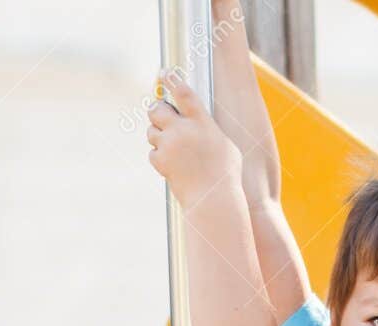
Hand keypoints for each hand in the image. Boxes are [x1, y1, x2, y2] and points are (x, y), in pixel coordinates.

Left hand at [146, 66, 242, 208]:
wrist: (213, 200)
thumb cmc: (225, 176)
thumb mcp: (226, 146)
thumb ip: (209, 130)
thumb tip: (202, 123)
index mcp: (201, 121)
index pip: (182, 91)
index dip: (171, 79)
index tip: (164, 72)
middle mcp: (183, 129)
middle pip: (157, 108)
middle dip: (156, 111)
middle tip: (161, 116)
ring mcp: (170, 144)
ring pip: (151, 131)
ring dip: (158, 136)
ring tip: (171, 148)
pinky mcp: (161, 161)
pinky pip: (152, 152)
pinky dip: (159, 157)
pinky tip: (172, 165)